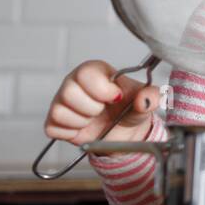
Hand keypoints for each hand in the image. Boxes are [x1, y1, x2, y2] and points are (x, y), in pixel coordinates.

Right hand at [43, 60, 160, 149]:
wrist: (124, 131)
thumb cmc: (129, 108)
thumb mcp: (144, 101)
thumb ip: (150, 97)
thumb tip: (146, 98)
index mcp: (94, 71)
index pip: (86, 73)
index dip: (102, 89)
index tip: (116, 98)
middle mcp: (73, 82)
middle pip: (69, 92)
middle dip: (92, 108)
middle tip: (102, 110)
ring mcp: (61, 101)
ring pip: (60, 111)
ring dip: (82, 121)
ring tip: (93, 118)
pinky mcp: (54, 121)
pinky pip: (54, 128)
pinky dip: (71, 132)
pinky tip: (83, 127)